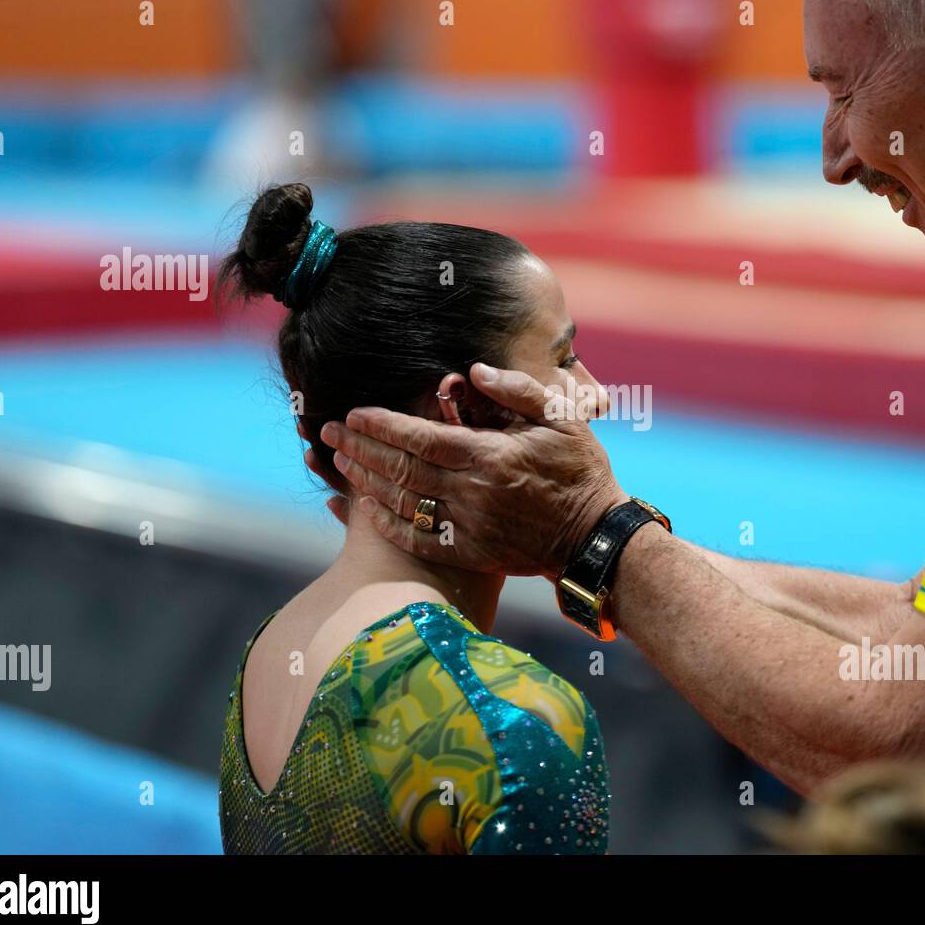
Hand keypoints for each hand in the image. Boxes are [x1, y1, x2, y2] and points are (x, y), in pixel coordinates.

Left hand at [320, 363, 626, 577]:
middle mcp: (472, 492)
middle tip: (328, 433)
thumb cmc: (580, 470)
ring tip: (339, 463)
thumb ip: (516, 390)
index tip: (353, 414)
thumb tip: (472, 371)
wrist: (596, 536)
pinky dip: (388, 525)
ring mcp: (469, 526)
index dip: (381, 425)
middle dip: (360, 449)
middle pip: (400, 468)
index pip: (419, 437)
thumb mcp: (561, 418)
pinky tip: (366, 510)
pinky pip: (419, 539)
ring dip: (366, 482)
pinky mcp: (471, 553)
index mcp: (489, 455)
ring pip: (403, 502)